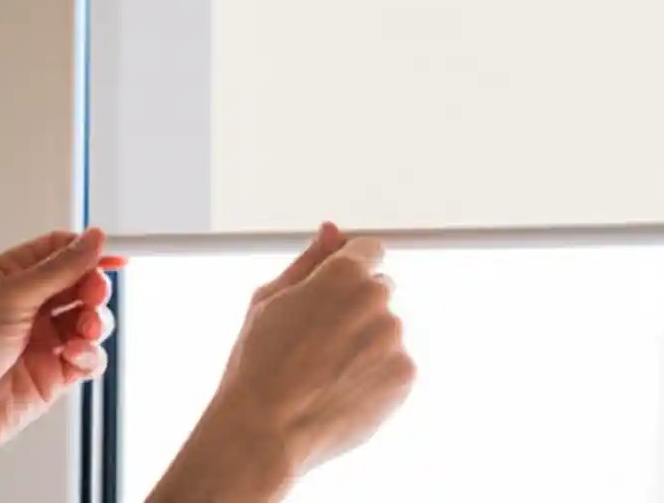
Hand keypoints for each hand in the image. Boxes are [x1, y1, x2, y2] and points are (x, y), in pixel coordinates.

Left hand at [0, 228, 120, 468]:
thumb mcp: (9, 297)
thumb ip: (58, 269)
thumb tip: (94, 239)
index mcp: (8, 279)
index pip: (57, 252)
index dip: (87, 251)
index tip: (114, 255)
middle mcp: (27, 308)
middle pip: (80, 285)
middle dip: (93, 289)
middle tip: (94, 295)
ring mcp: (42, 342)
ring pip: (89, 320)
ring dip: (95, 322)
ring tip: (85, 330)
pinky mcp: (54, 374)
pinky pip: (89, 357)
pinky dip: (90, 355)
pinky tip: (75, 357)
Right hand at [150, 223, 414, 501]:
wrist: (266, 433)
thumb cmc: (258, 367)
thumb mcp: (269, 301)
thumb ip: (308, 261)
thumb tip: (331, 230)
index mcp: (343, 274)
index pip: (369, 250)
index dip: (351, 269)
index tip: (336, 291)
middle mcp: (376, 299)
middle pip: (379, 290)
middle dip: (356, 308)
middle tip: (318, 343)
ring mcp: (394, 338)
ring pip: (386, 331)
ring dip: (366, 344)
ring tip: (325, 374)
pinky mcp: (405, 374)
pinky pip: (396, 365)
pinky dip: (376, 376)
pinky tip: (342, 392)